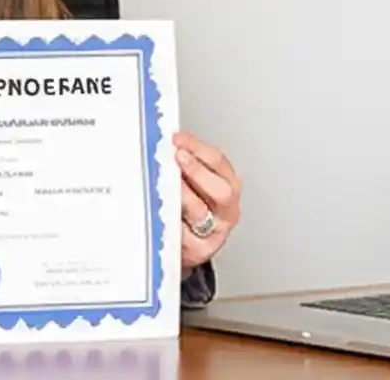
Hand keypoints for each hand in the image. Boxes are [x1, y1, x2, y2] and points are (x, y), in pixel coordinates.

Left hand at [174, 131, 240, 272]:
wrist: (191, 246)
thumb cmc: (193, 209)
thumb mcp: (196, 183)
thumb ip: (186, 165)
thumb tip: (168, 144)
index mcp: (228, 186)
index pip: (218, 162)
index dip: (197, 147)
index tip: (178, 139)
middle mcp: (227, 210)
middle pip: (221, 190)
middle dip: (198, 171)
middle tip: (178, 157)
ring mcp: (216, 232)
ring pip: (201, 212)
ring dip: (182, 194)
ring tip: (165, 182)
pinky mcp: (200, 250)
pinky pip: (184, 234)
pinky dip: (172, 221)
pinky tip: (160, 211)